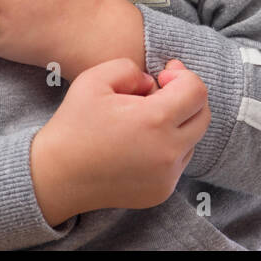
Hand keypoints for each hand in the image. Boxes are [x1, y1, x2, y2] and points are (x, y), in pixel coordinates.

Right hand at [31, 58, 210, 224]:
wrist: (56, 176)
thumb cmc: (74, 125)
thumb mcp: (94, 78)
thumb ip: (130, 68)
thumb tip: (152, 83)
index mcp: (154, 122)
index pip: (197, 91)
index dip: (183, 76)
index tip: (162, 76)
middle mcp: (168, 153)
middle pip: (203, 116)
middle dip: (187, 98)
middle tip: (160, 91)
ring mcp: (167, 177)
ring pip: (192, 140)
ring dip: (178, 123)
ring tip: (144, 119)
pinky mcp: (161, 192)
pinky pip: (178, 162)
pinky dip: (168, 147)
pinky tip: (139, 142)